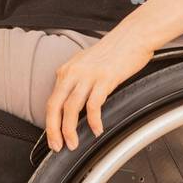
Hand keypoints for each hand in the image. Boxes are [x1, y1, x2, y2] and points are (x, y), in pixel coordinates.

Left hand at [44, 32, 154, 151]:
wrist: (132, 36)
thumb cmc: (112, 52)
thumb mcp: (86, 65)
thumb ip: (77, 82)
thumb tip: (72, 105)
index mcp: (66, 71)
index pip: (51, 101)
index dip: (50, 123)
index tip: (53, 138)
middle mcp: (73, 72)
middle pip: (55, 106)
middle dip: (53, 130)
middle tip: (57, 147)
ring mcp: (88, 75)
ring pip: (71, 107)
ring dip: (70, 130)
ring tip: (73, 144)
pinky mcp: (105, 77)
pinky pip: (94, 104)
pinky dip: (94, 120)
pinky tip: (97, 130)